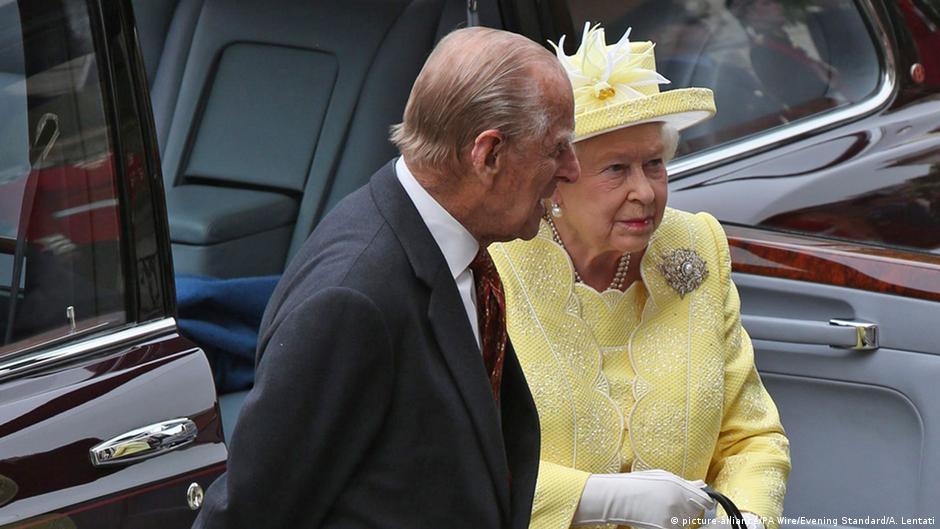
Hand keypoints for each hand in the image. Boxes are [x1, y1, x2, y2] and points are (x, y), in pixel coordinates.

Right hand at [572, 469, 715, 528]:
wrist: (618, 498)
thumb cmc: (638, 484)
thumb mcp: (661, 477)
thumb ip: (683, 483)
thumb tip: (700, 486)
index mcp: (679, 488)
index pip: (705, 501)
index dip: (702, 502)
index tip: (698, 503)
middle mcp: (678, 503)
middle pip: (695, 513)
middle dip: (687, 510)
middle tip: (669, 504)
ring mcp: (671, 518)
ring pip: (684, 523)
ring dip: (677, 518)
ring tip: (659, 509)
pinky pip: (674, 528)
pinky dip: (668, 525)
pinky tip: (655, 516)